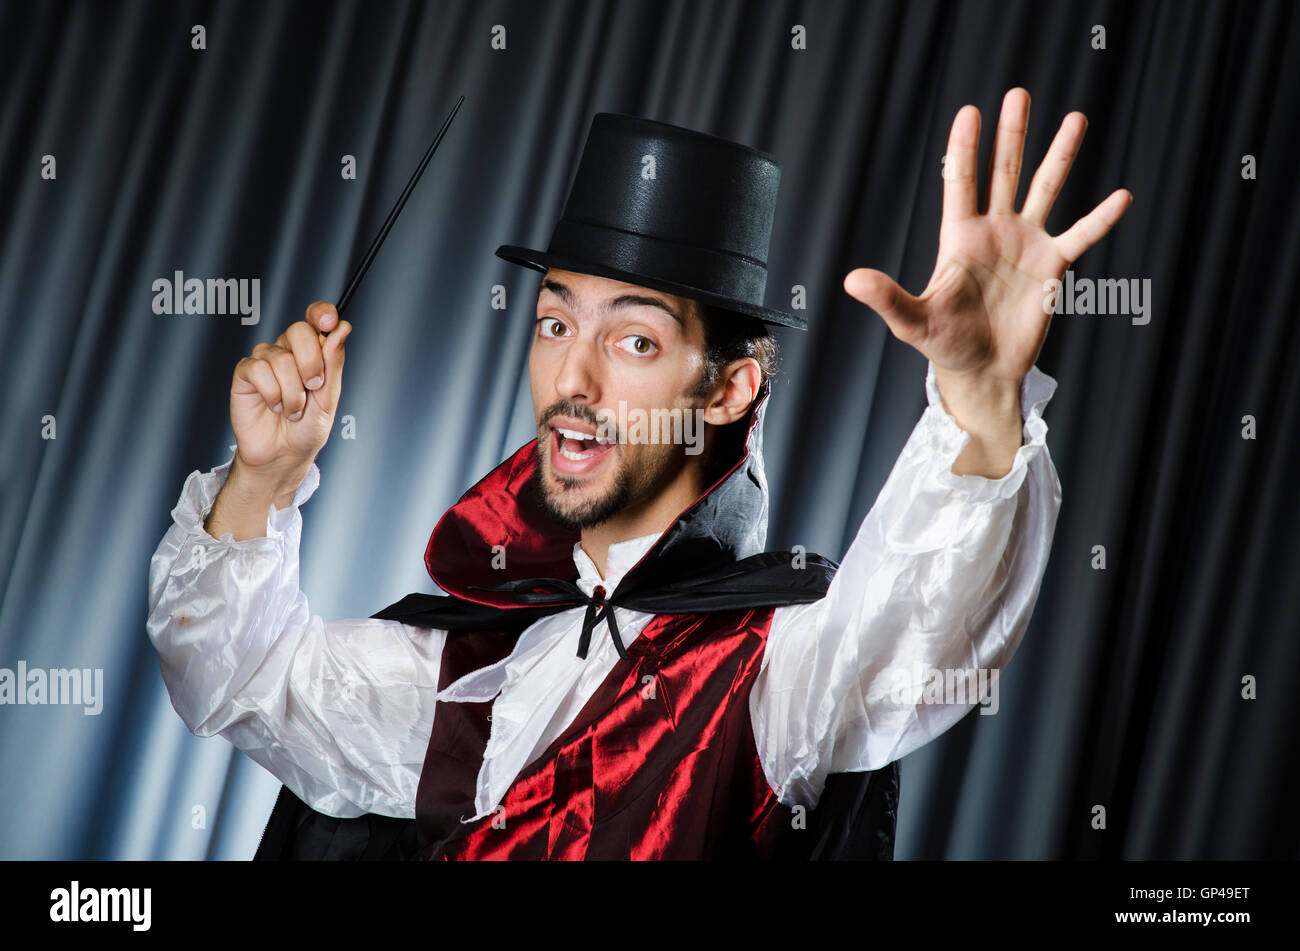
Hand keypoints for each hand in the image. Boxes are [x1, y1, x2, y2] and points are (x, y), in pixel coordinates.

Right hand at [229, 302, 350, 489]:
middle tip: (313, 386)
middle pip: (299, 331)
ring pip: (281, 358)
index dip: (321, 313)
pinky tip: (274, 406)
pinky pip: (259, 369)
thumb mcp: (329, 397)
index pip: (315, 318)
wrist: (284, 455)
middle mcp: (288, 351)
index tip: (329, 321)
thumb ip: (334, 362)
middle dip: (311, 362)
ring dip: (292, 392)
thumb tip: (341, 329)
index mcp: (312, 352)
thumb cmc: (307, 429)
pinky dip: (272, 393)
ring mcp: (266, 360)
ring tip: (292, 410)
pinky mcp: (246, 373)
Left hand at [843, 87, 1131, 386]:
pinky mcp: (1051, 267)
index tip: (970, 111)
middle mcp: (994, 231)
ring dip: (1060, 155)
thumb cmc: (944, 345)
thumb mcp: (912, 321)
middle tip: (1018, 95)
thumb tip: (851, 280)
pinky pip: (1080, 236)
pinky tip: (1121, 197)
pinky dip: (1100, 219)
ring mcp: (1025, 244)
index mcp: (959, 237)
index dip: (964, 148)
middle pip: (1003, 172)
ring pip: (1045, 189)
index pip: (961, 182)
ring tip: (1075, 117)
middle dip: (1012, 135)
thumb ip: (887, 298)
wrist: (982, 371)